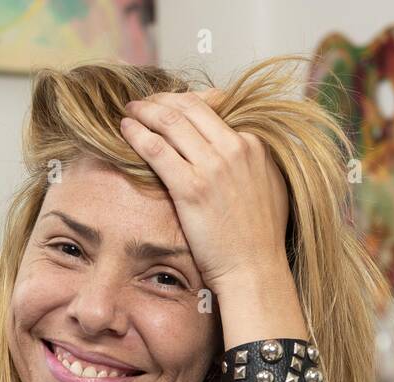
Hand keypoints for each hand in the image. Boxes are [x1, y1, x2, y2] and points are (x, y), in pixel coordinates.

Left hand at [120, 90, 290, 297]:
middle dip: (161, 100)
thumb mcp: (269, 186)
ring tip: (130, 111)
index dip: (184, 104)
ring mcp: (213, 167)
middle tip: (143, 103)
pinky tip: (125, 130)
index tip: (168, 107)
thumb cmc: (259, 238)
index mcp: (252, 145)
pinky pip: (156, 149)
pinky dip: (137, 134)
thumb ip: (252, 163)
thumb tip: (240, 150)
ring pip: (170, 122)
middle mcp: (234, 148)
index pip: (212, 109)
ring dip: (145, 111)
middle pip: (189, 107)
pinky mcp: (191, 188)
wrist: (253, 268)